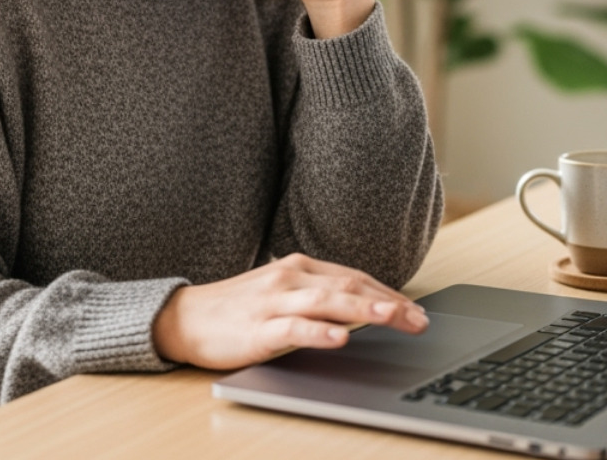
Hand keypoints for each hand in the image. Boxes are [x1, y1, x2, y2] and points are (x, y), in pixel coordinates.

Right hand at [151, 253, 429, 369]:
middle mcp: (291, 277)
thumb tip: (365, 308)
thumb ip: (318, 296)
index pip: (356, 278)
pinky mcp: (258, 328)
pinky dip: (319, 333)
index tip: (418, 311)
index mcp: (300, 267)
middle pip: (350, 287)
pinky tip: (341, 338)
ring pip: (327, 302)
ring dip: (364, 310)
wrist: (186, 316)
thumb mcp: (282, 293)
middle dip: (389, 303)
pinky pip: (293, 329)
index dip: (390, 294)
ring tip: (393, 318)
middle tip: (420, 320)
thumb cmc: (239, 308)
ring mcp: (274, 301)